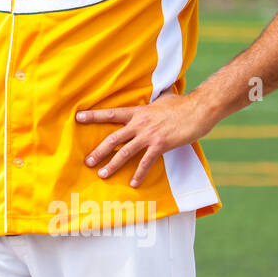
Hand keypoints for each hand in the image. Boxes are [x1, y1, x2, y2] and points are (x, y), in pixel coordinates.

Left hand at [76, 93, 216, 188]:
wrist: (199, 109)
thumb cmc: (183, 104)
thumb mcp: (164, 98)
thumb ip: (156, 99)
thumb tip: (159, 93)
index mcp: (138, 112)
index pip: (111, 114)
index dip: (94, 116)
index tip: (78, 117)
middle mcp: (140, 124)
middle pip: (113, 138)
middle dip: (99, 150)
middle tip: (87, 161)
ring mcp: (149, 135)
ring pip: (125, 152)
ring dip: (112, 164)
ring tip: (102, 174)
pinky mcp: (161, 145)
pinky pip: (146, 162)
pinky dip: (139, 174)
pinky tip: (133, 183)